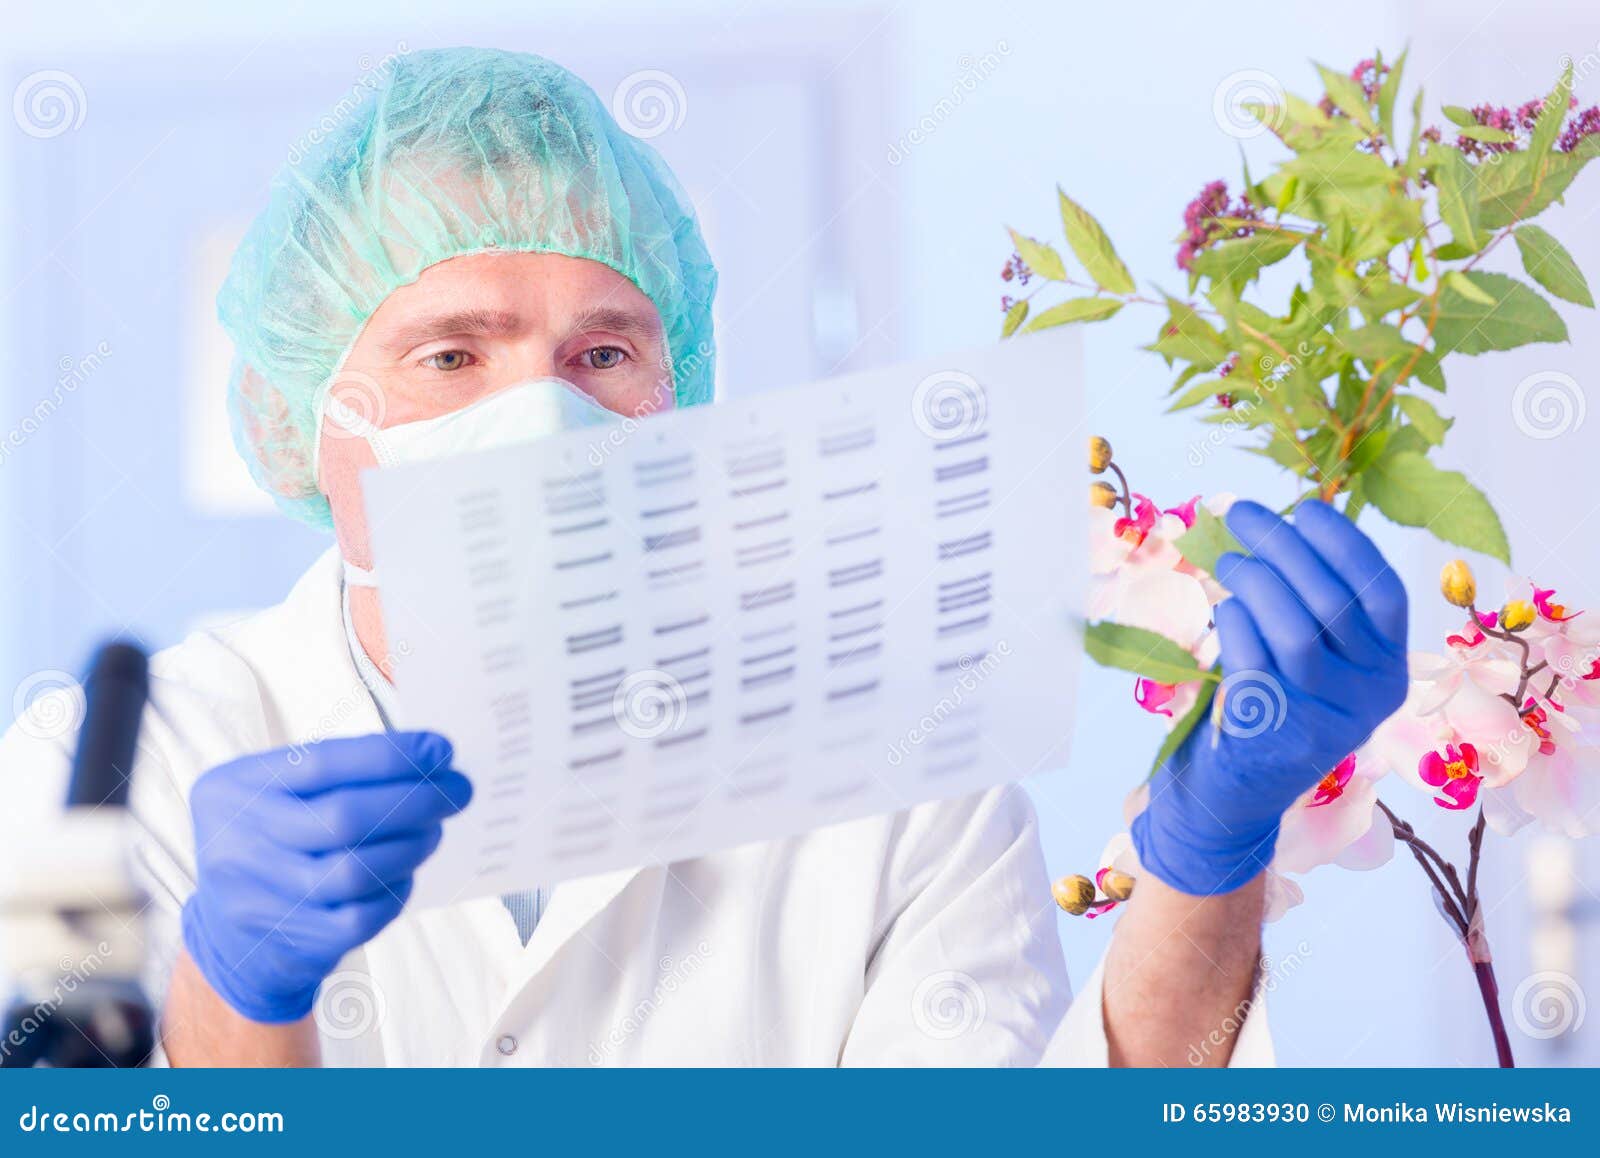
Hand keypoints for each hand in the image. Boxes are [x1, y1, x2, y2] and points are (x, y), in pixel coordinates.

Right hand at [180, 732, 470, 1022]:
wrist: (227, 938)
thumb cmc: (271, 842)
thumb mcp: (271, 793)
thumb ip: (334, 772)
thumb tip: (427, 760)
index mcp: (235, 790)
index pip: (322, 764)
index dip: (390, 755)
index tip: (441, 750)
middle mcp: (240, 844)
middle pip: (345, 818)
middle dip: (417, 800)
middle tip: (458, 790)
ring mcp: (264, 900)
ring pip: (359, 870)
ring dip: (413, 844)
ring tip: (434, 829)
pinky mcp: (294, 942)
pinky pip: (364, 915)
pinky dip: (398, 888)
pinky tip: (407, 870)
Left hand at [1131, 499, 1407, 895]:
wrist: (1248, 783)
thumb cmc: (1284, 696)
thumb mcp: (1321, 655)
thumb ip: (1320, 602)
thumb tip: (1287, 523)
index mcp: (1390, 666)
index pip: (1382, 591)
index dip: (1345, 543)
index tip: (1306, 507)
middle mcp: (1369, 693)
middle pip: (1332, 600)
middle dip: (1283, 545)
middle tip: (1242, 513)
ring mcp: (1324, 715)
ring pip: (1293, 627)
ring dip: (1255, 579)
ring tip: (1228, 561)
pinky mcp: (1276, 729)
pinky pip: (1253, 658)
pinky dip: (1235, 621)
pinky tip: (1225, 607)